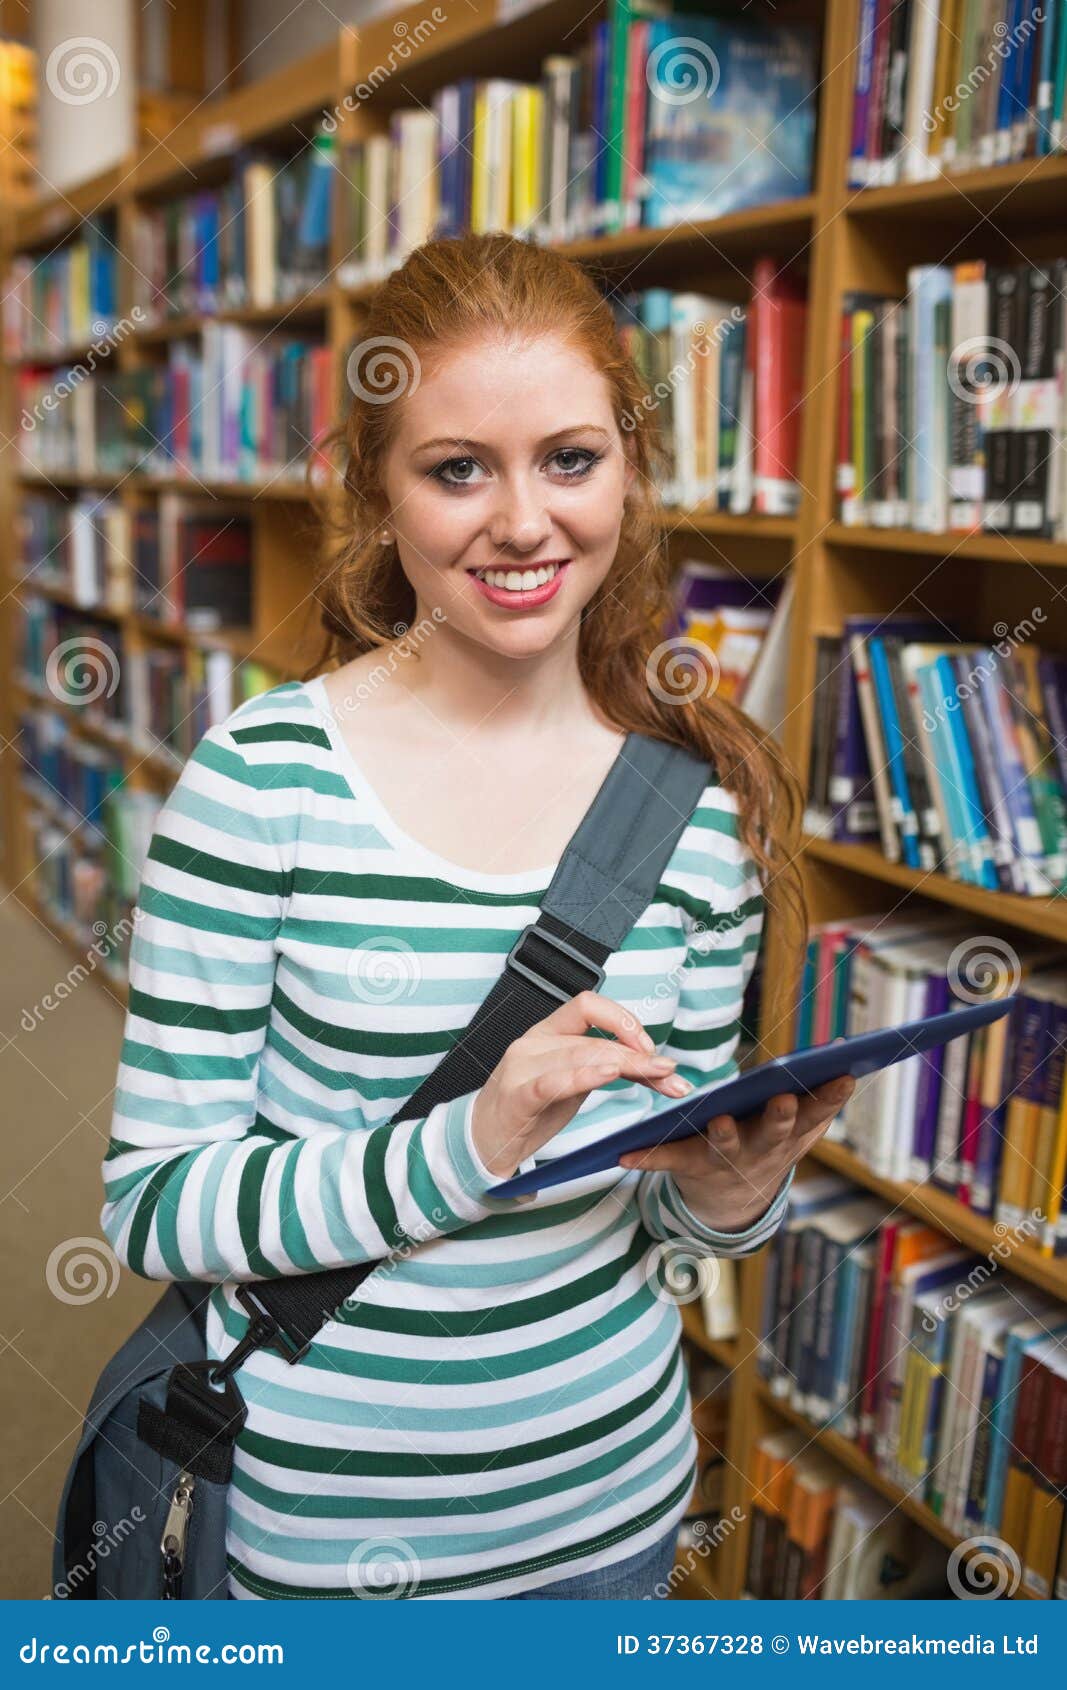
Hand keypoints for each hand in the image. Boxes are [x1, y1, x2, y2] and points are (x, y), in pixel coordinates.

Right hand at [471, 990, 692, 1179]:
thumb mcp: (571, 1083)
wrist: (483, 1141)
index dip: (624, 1020)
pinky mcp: (517, 1097)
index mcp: (547, 1032)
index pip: (589, 1005)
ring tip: (657, 1076)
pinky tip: (608, 1075)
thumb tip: (654, 1064)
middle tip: (670, 1073)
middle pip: (595, 1038)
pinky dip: (583, 1075)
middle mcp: (534, 1042)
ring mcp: (522, 1067)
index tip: (650, 1049)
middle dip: (639, 1056)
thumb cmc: (529, 1110)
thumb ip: (603, 1066)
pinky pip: (553, 1080)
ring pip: (581, 1055)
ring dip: (626, 1066)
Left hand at [617, 1075, 855, 1232]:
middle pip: (773, 1132)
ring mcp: (724, 1159)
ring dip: (724, 1135)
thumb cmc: (767, 1145)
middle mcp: (760, 1149)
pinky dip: (646, 1158)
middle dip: (780, 1116)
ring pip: (724, 1146)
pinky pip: (667, 1161)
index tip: (844, 1076)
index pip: (815, 1113)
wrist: (730, 1200)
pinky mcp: (689, 1165)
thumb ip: (820, 1097)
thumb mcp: (800, 1129)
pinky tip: (623, 1154)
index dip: (830, 1097)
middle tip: (785, 1099)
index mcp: (788, 1134)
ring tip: (721, 1121)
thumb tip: (841, 1053)